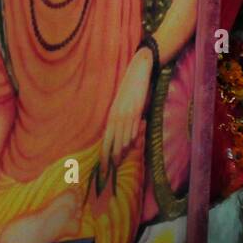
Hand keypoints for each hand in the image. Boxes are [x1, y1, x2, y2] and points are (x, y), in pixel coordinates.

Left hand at [100, 46, 153, 180]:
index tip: (102, 168)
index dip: (103, 155)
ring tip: (118, 164)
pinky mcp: (137, 109)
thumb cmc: (131, 87)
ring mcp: (127, 113)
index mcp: (112, 115)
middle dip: (110, 158)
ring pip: (123, 138)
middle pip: (112, 142)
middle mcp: (117, 116)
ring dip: (122, 151)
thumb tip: (127, 137)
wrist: (140, 69)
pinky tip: (131, 146)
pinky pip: (134, 128)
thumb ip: (123, 119)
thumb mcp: (123, 105)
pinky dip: (132, 138)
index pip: (105, 140)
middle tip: (107, 173)